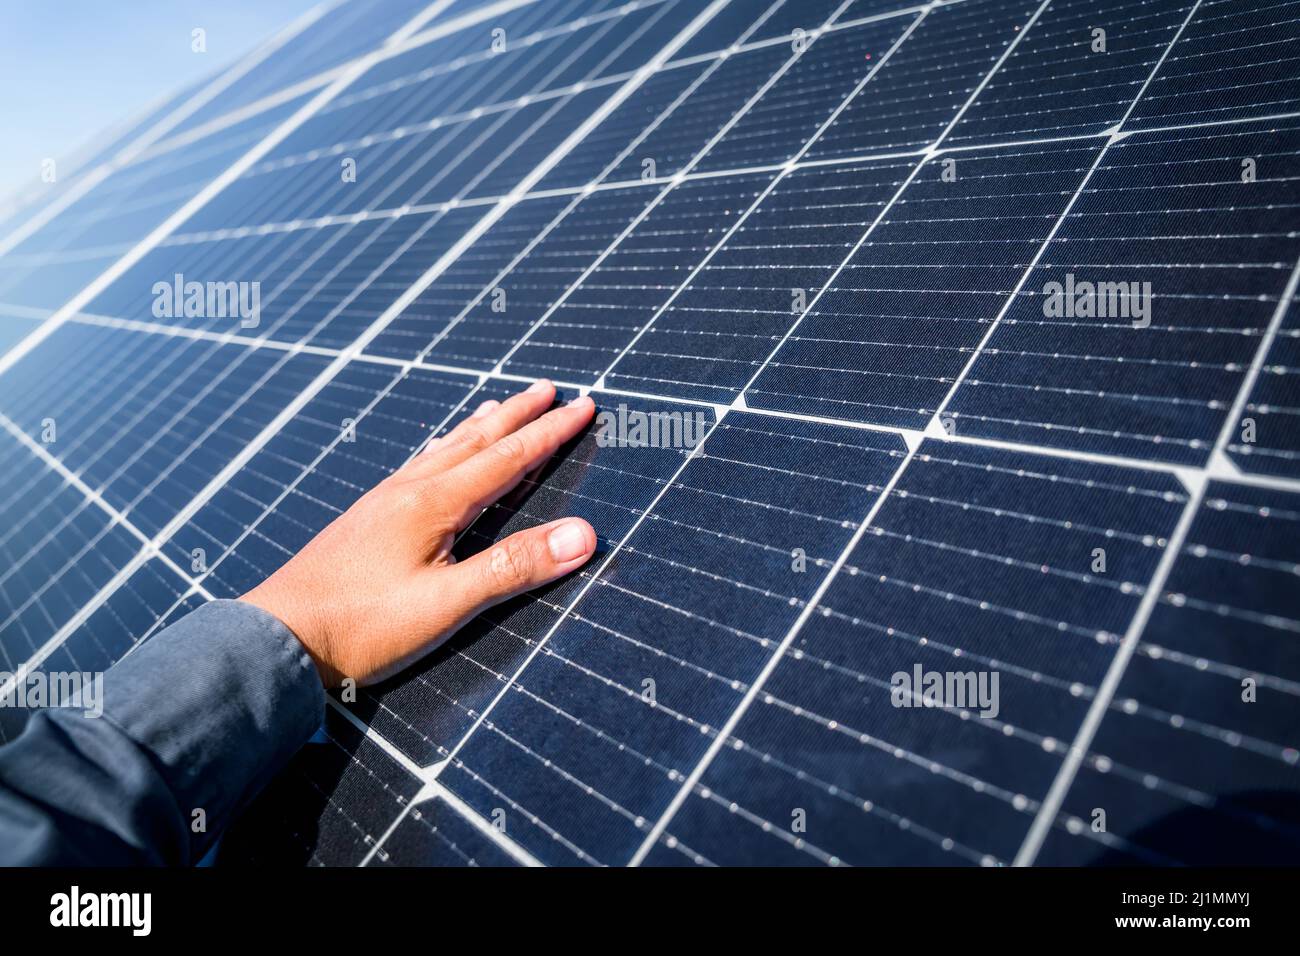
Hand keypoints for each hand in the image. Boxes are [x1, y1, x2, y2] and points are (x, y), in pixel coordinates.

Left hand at [241, 380, 597, 686]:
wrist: (277, 639)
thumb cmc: (361, 627)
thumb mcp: (446, 603)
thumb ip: (512, 566)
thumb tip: (582, 534)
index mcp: (433, 504)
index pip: (506, 459)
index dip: (548, 433)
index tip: (581, 406)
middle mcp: (408, 490)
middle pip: (474, 440)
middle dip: (517, 415)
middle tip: (548, 388)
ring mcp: (383, 502)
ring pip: (443, 449)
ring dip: (479, 426)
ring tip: (497, 405)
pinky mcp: (366, 520)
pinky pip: (418, 465)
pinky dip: (443, 448)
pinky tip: (434, 455)